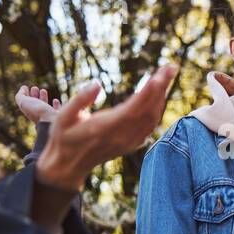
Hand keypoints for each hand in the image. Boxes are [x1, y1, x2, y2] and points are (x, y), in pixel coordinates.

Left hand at [15, 84, 60, 123]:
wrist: (50, 121)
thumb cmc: (37, 111)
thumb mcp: (24, 102)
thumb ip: (20, 96)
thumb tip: (23, 88)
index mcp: (30, 112)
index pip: (26, 103)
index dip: (26, 95)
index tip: (27, 87)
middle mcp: (39, 115)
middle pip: (35, 104)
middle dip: (34, 95)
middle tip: (34, 88)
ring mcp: (48, 116)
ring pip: (45, 106)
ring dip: (43, 97)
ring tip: (43, 90)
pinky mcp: (58, 116)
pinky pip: (57, 110)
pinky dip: (56, 104)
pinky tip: (55, 100)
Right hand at [35, 64, 178, 190]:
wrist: (67, 166)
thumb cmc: (63, 138)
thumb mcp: (63, 117)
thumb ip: (79, 100)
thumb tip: (97, 84)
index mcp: (105, 128)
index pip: (134, 108)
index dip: (149, 92)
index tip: (160, 74)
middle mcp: (121, 136)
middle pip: (148, 110)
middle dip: (161, 88)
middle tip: (170, 67)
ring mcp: (128, 142)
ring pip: (152, 119)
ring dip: (162, 97)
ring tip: (166, 76)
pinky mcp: (130, 144)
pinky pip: (150, 126)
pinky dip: (157, 109)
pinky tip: (159, 96)